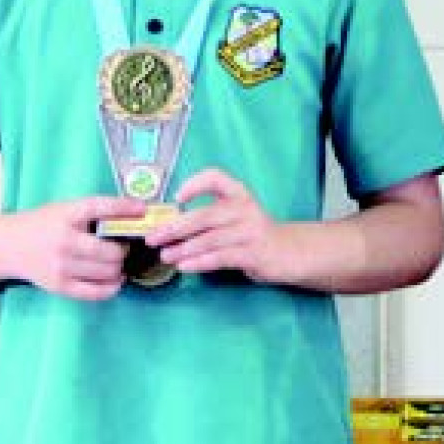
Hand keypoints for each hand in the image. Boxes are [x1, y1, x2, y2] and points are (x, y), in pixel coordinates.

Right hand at [5, 195, 147, 300]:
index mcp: (65, 215)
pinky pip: (95, 292)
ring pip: (107, 272)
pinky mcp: (60, 286)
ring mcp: (61, 266)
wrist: (9, 246)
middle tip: (123, 248)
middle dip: (123, 250)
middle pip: (109, 251)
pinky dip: (112, 287)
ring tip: (117, 263)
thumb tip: (133, 214)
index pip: (98, 208)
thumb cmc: (43, 225)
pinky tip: (115, 280)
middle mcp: (64, 241)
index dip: (123, 208)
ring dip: (119, 268)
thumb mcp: (64, 209)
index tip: (142, 209)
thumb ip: (91, 213)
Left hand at [149, 168, 297, 285]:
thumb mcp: (236, 215)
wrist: (290, 252)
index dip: (195, 184)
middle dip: (175, 228)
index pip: (216, 177)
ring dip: (184, 248)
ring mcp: (251, 231)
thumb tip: (169, 226)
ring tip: (165, 255)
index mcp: (238, 194)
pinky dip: (200, 262)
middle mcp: (245, 208)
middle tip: (153, 237)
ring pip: (210, 239)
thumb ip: (210, 215)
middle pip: (204, 215)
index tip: (177, 198)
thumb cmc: (253, 233)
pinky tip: (184, 266)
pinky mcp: (255, 254)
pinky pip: (221, 257)